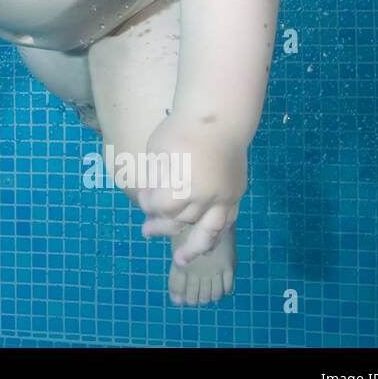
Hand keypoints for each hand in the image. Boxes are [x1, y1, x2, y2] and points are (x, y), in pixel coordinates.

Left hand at [132, 115, 247, 264]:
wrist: (219, 118)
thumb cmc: (181, 131)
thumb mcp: (158, 151)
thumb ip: (156, 179)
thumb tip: (152, 201)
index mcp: (183, 184)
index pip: (162, 207)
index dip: (148, 205)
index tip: (142, 196)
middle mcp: (206, 196)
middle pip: (181, 220)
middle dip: (161, 226)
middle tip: (146, 232)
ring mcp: (224, 197)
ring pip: (208, 231)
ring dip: (194, 247)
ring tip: (181, 260)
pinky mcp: (236, 194)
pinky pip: (227, 222)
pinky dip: (216, 235)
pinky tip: (206, 246)